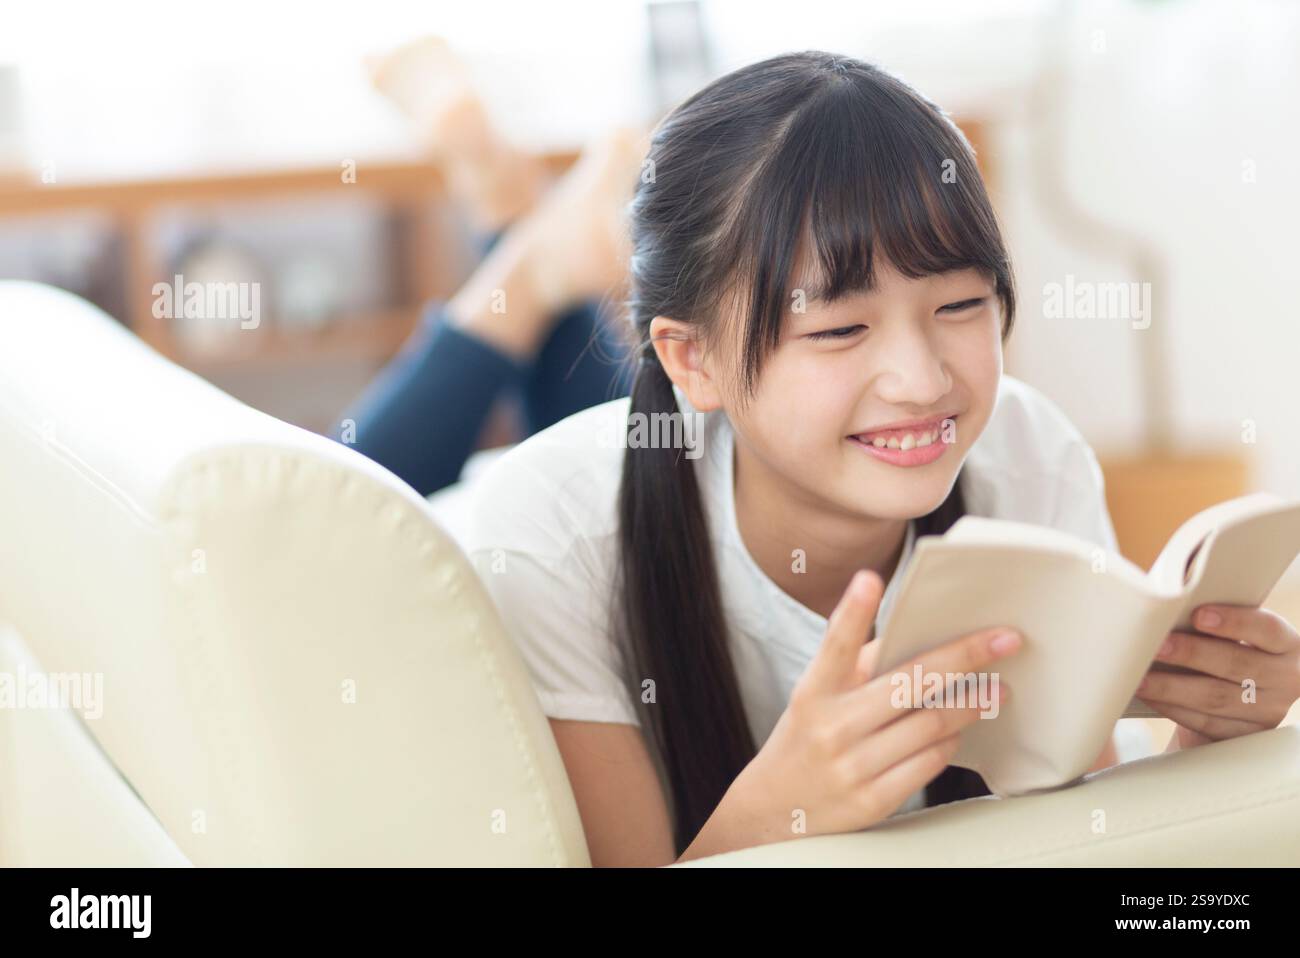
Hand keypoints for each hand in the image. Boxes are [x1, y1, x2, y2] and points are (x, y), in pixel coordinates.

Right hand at [720, 570, 1019, 846]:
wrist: (778, 809)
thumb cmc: (808, 737)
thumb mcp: (817, 697)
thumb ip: (859, 666)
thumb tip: (920, 637)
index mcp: (814, 692)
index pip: (834, 645)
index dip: (852, 611)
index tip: (868, 579)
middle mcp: (832, 727)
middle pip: (910, 682)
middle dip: (965, 656)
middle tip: (1004, 640)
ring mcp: (853, 766)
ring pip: (931, 724)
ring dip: (972, 703)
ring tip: (996, 689)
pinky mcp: (873, 800)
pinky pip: (929, 762)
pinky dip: (950, 742)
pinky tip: (959, 730)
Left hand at [1136, 604, 1299, 750]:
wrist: (1232, 702)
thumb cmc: (1225, 653)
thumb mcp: (1230, 637)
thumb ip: (1210, 622)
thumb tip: (1170, 607)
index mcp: (1286, 644)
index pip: (1267, 629)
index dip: (1235, 622)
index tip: (1198, 615)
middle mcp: (1286, 679)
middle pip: (1237, 665)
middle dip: (1192, 654)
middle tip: (1157, 646)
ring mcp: (1269, 711)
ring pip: (1216, 697)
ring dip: (1172, 686)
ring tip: (1141, 676)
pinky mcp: (1245, 736)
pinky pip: (1205, 722)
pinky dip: (1172, 707)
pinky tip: (1150, 695)